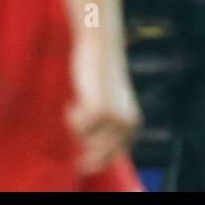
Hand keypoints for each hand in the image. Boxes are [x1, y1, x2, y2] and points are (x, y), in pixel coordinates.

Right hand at [66, 35, 140, 175]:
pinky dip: (72, 117)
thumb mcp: (109, 104)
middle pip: (97, 157)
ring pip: (84, 142)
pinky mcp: (100, 110)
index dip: (93, 156)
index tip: (81, 143)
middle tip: (77, 116)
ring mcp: (115, 119)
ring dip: (75, 126)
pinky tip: (74, 101)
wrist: (101, 46)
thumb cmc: (101, 74)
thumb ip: (105, 127)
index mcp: (133, 126)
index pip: (111, 159)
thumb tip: (89, 155)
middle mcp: (128, 125)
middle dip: (81, 142)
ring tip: (77, 104)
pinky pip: (78, 128)